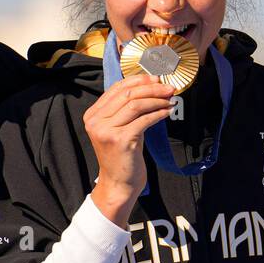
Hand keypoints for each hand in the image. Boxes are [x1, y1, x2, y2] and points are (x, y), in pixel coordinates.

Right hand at [84, 74, 175, 227]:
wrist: (118, 184)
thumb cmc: (123, 155)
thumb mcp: (120, 128)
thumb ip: (127, 109)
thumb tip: (152, 86)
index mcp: (93, 115)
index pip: (117, 88)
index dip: (139, 80)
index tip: (157, 79)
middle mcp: (96, 121)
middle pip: (127, 94)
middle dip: (151, 88)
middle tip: (169, 88)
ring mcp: (106, 131)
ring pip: (135, 104)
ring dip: (157, 100)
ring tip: (170, 100)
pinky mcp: (120, 140)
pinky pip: (144, 120)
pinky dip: (158, 113)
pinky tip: (167, 112)